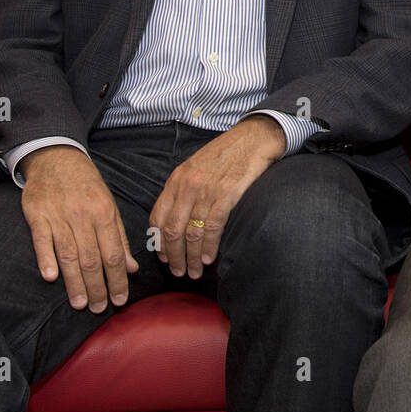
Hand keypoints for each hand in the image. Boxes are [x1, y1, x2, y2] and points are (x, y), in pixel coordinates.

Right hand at [20, 145, 138, 312]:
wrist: (56, 158)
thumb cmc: (86, 185)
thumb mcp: (109, 205)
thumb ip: (119, 237)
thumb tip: (131, 268)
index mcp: (104, 213)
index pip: (114, 253)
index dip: (118, 279)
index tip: (120, 299)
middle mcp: (83, 216)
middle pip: (92, 258)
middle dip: (98, 287)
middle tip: (99, 308)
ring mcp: (59, 216)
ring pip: (69, 254)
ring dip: (75, 282)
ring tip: (80, 304)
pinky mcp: (37, 215)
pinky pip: (41, 240)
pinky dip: (46, 259)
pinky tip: (51, 278)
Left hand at [149, 115, 285, 278]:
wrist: (253, 138)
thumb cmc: (226, 154)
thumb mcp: (196, 167)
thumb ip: (184, 189)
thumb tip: (177, 218)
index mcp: (177, 179)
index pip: (157, 217)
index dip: (159, 242)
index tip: (164, 258)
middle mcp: (188, 185)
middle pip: (172, 230)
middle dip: (173, 257)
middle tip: (179, 273)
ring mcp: (207, 190)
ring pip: (192, 233)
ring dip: (192, 257)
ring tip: (195, 272)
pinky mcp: (227, 194)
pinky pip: (213, 227)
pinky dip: (210, 247)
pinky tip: (210, 258)